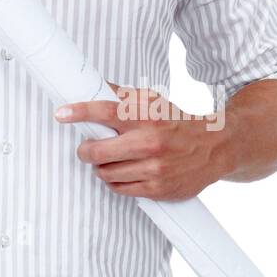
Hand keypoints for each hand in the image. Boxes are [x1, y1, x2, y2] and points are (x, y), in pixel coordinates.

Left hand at [53, 81, 230, 201]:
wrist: (214, 147)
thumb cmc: (178, 123)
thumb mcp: (154, 101)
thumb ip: (124, 96)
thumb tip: (95, 87)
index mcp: (146, 117)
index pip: (106, 112)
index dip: (79, 112)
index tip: (62, 114)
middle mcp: (149, 143)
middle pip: (98, 151)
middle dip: (85, 150)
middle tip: (86, 147)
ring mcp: (154, 168)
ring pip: (106, 173)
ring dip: (100, 167)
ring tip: (107, 160)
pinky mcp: (158, 189)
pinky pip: (120, 189)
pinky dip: (115, 181)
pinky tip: (121, 172)